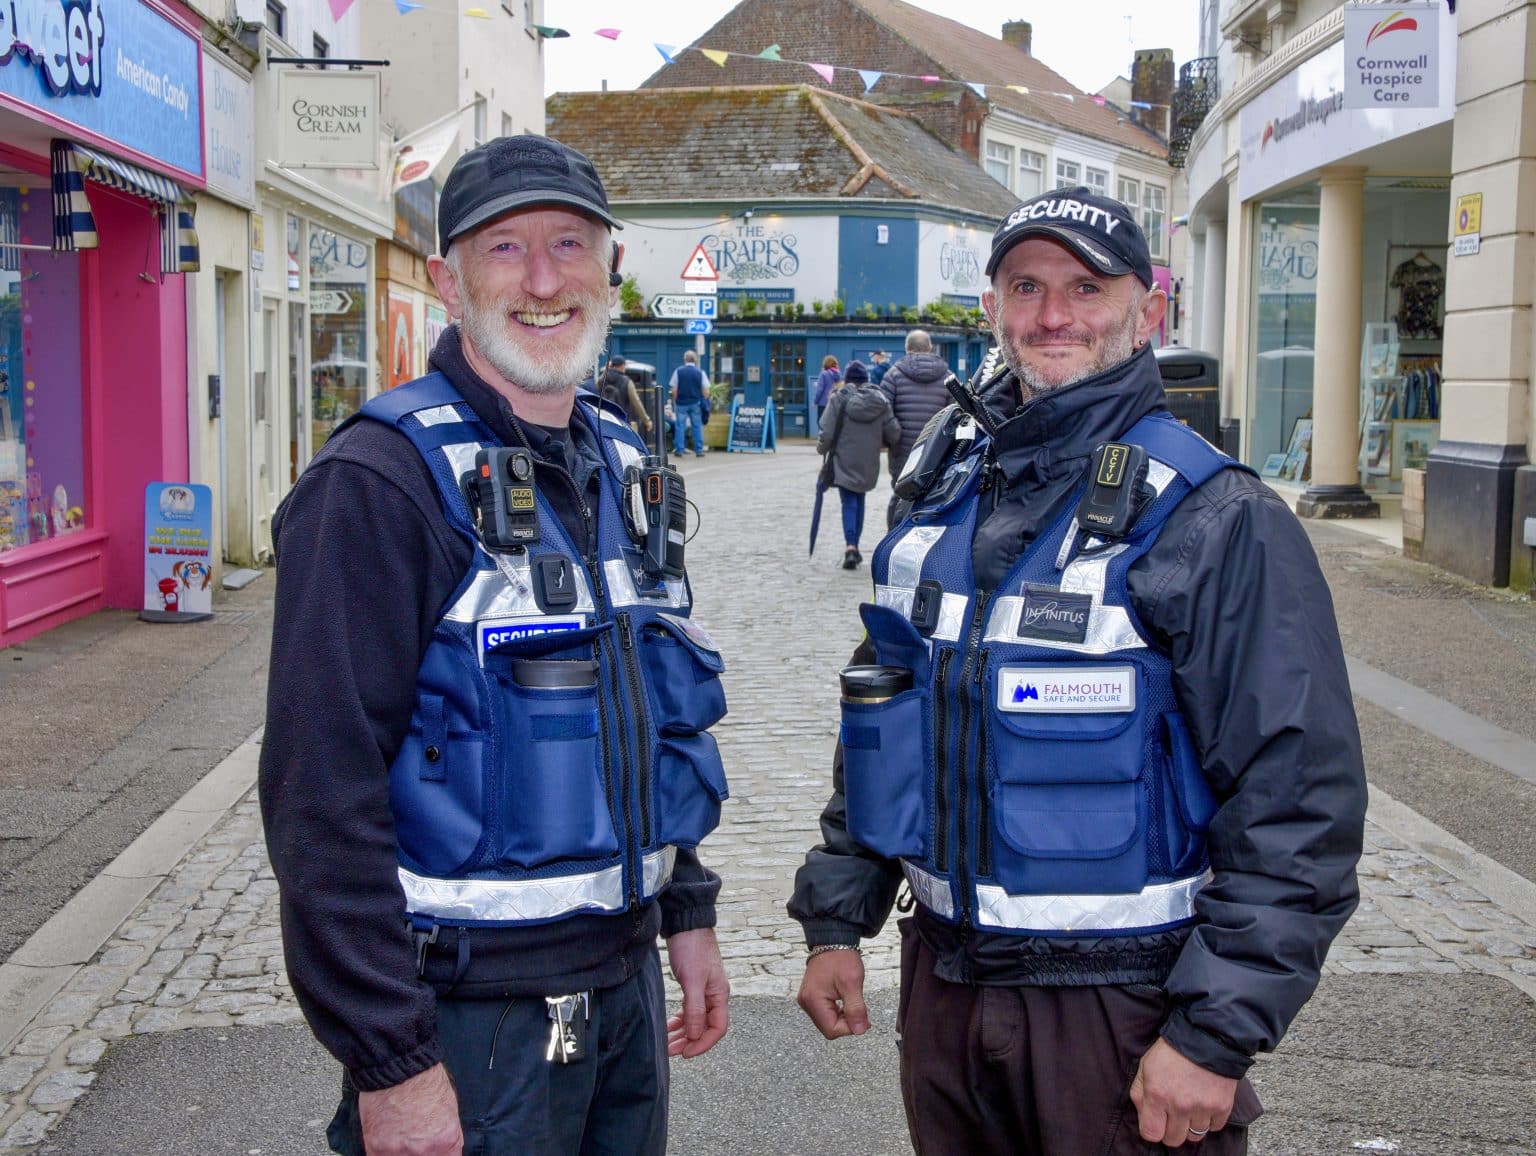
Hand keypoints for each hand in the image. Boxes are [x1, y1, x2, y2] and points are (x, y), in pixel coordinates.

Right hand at [358, 1063, 462, 1154]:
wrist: (398, 1066)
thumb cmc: (424, 1079)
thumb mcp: (449, 1108)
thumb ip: (446, 1135)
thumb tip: (444, 1149)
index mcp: (447, 1140)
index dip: (441, 1155)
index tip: (435, 1151)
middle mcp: (424, 1151)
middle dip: (421, 1152)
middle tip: (414, 1140)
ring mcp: (399, 1152)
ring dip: (401, 1152)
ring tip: (400, 1136)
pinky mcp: (375, 1148)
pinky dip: (384, 1153)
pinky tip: (387, 1140)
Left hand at [665, 928, 729, 1057]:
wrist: (686, 925)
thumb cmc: (692, 949)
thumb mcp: (693, 980)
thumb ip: (695, 1009)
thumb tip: (695, 1035)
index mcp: (720, 995)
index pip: (717, 1028)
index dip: (703, 1043)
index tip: (686, 1053)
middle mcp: (714, 995)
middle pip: (705, 1027)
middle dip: (689, 1041)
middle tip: (670, 1052)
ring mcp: (704, 991)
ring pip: (695, 1020)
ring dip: (682, 1034)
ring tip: (667, 1045)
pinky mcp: (693, 986)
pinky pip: (688, 1010)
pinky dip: (679, 1021)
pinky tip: (668, 1028)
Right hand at [796, 948, 868, 1038]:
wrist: (832, 940)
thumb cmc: (841, 958)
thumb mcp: (853, 983)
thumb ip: (856, 1009)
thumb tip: (859, 1030)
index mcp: (813, 1000)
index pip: (831, 1030)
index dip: (849, 1028)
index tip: (863, 1018)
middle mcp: (806, 1002)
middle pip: (828, 1028)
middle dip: (846, 1023)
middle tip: (860, 1010)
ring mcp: (807, 999)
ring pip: (827, 1021)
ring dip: (843, 1017)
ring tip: (852, 1001)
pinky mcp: (811, 996)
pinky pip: (825, 1012)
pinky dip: (837, 1011)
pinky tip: (845, 1001)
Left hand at [1128, 1038, 1237, 1146]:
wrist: (1206, 1036)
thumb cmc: (1172, 1049)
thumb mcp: (1145, 1065)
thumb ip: (1139, 1093)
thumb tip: (1144, 1116)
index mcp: (1157, 1094)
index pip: (1151, 1134)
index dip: (1152, 1130)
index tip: (1155, 1122)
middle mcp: (1180, 1105)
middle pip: (1174, 1140)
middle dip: (1171, 1130)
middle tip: (1173, 1114)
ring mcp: (1203, 1108)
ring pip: (1195, 1136)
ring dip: (1191, 1125)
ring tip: (1190, 1107)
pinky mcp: (1222, 1107)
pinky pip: (1214, 1128)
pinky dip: (1209, 1119)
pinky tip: (1204, 1103)